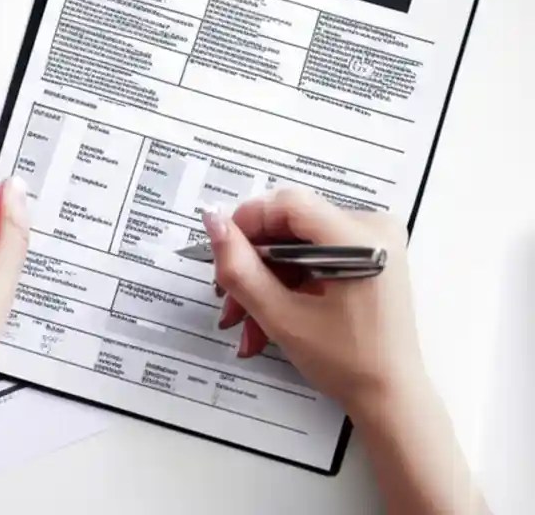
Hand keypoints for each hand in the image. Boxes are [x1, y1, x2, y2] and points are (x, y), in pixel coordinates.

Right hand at [204, 188, 424, 413]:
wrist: (391, 398)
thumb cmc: (346, 363)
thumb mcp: (282, 317)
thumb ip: (240, 268)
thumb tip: (212, 221)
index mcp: (360, 238)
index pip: (289, 204)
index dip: (247, 222)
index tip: (220, 254)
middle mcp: (373, 228)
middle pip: (291, 226)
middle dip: (253, 265)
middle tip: (227, 301)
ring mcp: (374, 242)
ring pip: (297, 245)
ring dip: (265, 282)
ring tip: (243, 323)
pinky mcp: (370, 257)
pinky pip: (314, 257)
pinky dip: (288, 284)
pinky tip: (267, 320)